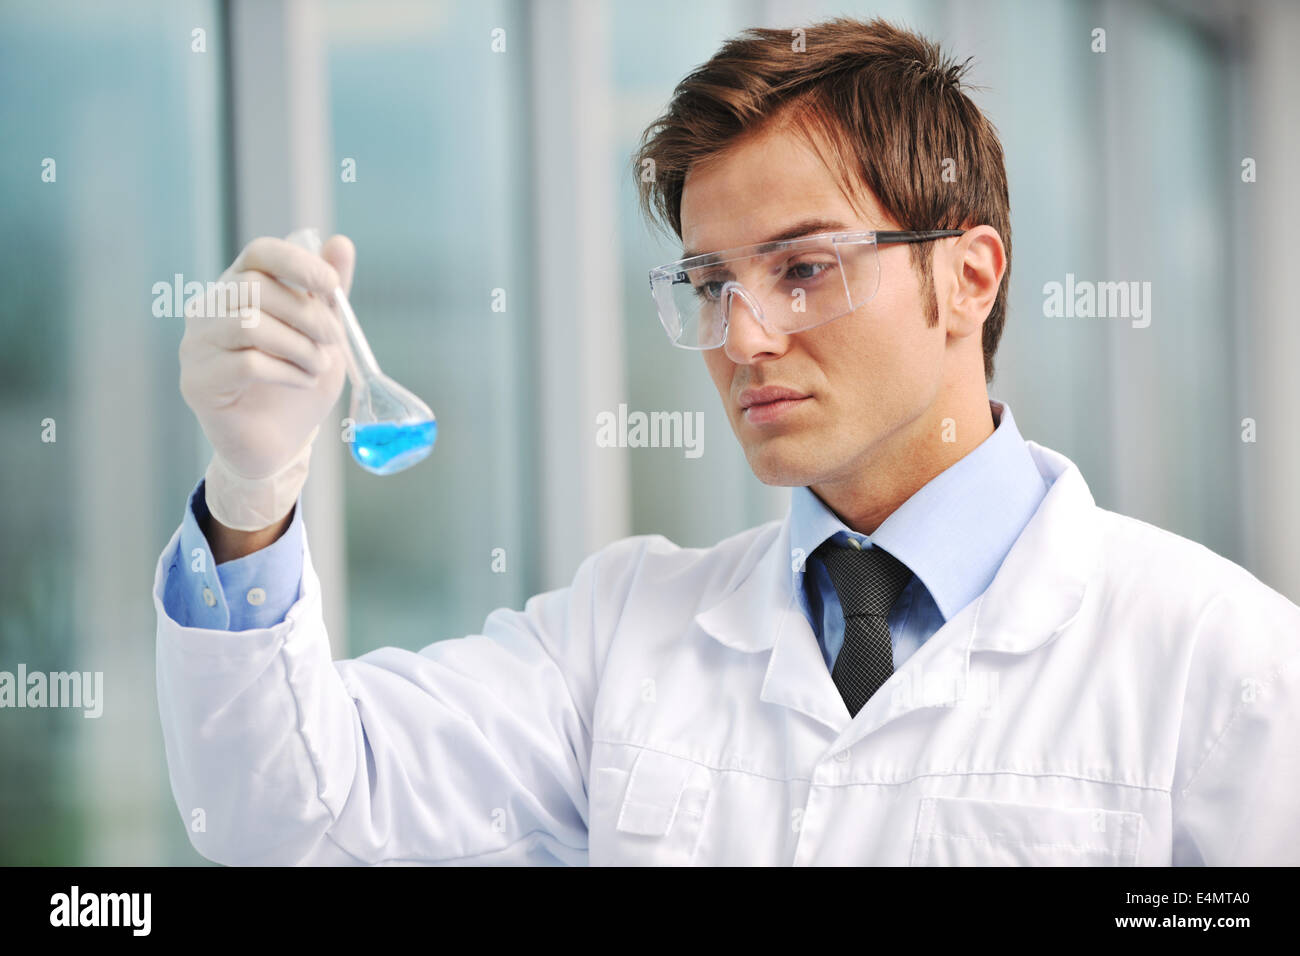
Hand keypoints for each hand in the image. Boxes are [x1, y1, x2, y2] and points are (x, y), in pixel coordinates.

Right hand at [179, 234, 353, 480]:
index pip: (259, 253)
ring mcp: (196, 345)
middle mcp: (209, 310)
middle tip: (333, 341)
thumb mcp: (323, 336)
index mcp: (239, 289)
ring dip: (298, 346)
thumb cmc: (297, 382)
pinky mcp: (196, 382)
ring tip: (317, 366)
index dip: (297, 262)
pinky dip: (286, 372)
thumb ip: (327, 294)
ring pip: (249, 324)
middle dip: (307, 314)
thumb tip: (341, 242)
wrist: (279, 443)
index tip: (332, 285)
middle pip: (255, 288)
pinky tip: (301, 382)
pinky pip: (246, 363)